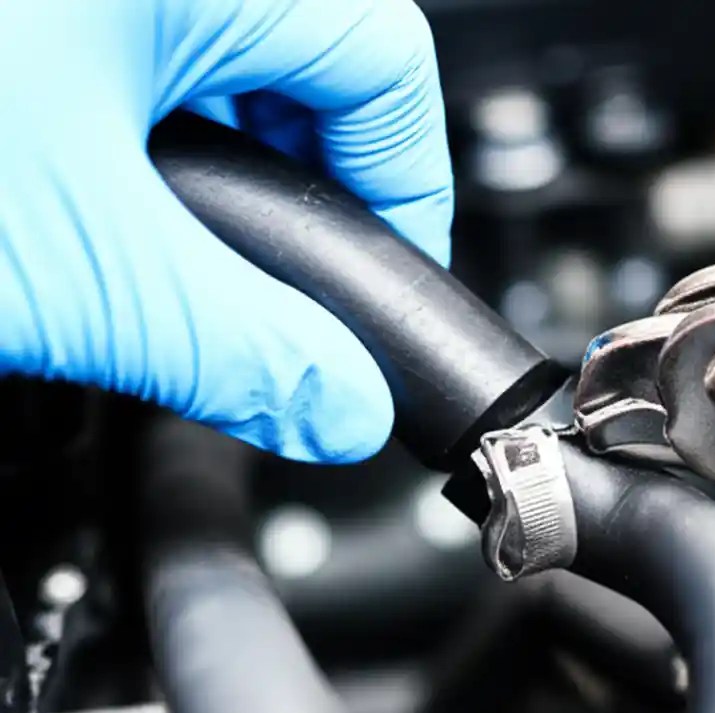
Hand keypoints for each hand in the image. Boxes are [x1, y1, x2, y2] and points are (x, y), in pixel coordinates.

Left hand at [0, 2, 452, 461]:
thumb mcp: (87, 272)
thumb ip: (239, 353)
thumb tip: (340, 407)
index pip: (388, 64)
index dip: (409, 184)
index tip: (385, 274)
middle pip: (312, 69)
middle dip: (310, 192)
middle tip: (292, 287)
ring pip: (222, 66)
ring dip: (222, 172)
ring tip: (186, 258)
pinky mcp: (40, 20)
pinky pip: (139, 62)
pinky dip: (148, 143)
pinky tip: (111, 210)